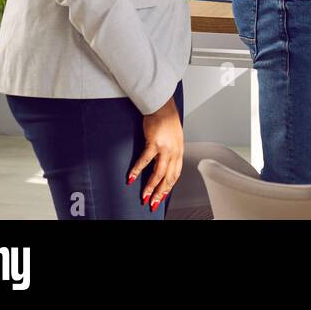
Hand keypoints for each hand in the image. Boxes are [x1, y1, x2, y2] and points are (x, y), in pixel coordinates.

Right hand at [129, 97, 182, 212]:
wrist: (162, 107)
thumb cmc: (167, 122)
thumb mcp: (173, 140)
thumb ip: (170, 153)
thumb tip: (163, 166)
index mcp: (179, 152)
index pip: (175, 175)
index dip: (168, 188)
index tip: (161, 198)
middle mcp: (174, 152)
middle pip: (168, 177)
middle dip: (160, 193)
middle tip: (153, 203)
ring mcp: (165, 148)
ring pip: (159, 172)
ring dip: (151, 186)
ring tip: (144, 195)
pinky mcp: (155, 142)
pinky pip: (145, 160)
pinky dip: (137, 170)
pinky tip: (131, 177)